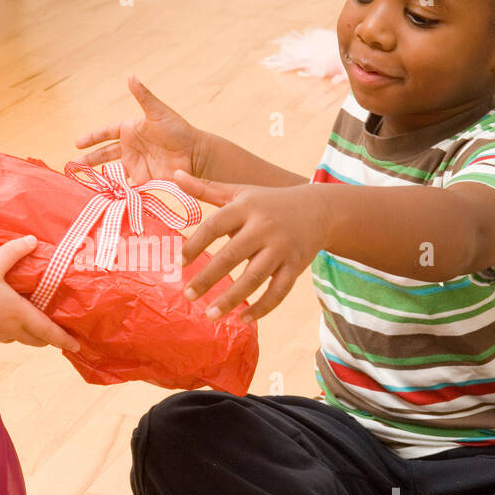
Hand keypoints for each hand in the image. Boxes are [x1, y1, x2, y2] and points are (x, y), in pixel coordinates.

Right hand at [0, 236, 81, 350]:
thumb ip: (12, 252)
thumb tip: (32, 241)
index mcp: (19, 314)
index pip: (49, 331)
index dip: (64, 339)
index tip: (77, 346)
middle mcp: (11, 329)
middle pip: (37, 340)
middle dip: (50, 338)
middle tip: (60, 333)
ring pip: (21, 338)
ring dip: (32, 334)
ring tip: (36, 323)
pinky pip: (5, 335)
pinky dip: (14, 330)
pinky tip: (6, 317)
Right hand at [74, 75, 202, 185]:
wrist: (195, 154)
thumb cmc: (178, 130)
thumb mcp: (158, 112)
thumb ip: (143, 96)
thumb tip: (131, 75)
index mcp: (130, 130)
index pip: (105, 133)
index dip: (91, 138)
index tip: (77, 143)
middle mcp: (130, 147)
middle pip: (104, 154)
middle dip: (89, 160)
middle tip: (73, 166)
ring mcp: (135, 164)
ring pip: (111, 171)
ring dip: (98, 177)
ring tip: (82, 182)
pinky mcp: (142, 179)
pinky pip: (124, 185)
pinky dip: (114, 189)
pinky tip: (102, 194)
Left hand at [174, 171, 326, 322]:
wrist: (319, 209)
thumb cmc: (268, 202)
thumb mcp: (239, 192)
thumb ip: (206, 188)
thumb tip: (175, 174)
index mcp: (246, 207)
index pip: (215, 225)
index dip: (195, 244)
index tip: (179, 262)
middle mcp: (263, 227)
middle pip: (231, 255)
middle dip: (208, 278)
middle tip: (188, 296)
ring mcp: (281, 248)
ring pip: (254, 278)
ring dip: (231, 298)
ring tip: (210, 314)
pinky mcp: (296, 266)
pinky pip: (278, 291)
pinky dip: (262, 307)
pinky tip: (243, 319)